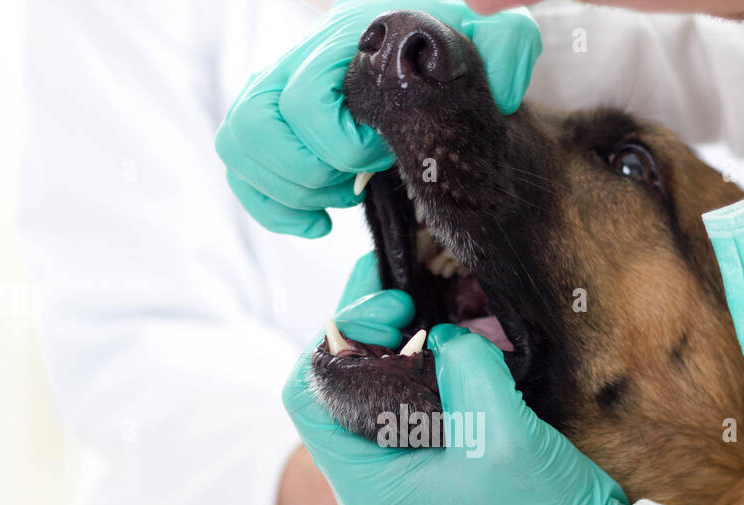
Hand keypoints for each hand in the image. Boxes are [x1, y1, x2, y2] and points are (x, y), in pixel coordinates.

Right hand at [214, 0, 540, 237]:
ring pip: (238, 147)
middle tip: (359, 181)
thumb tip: (505, 88)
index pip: (304, 101)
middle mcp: (295, 63)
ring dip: (290, 189)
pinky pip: (241, 174)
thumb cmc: (444, 54)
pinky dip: (274, 210)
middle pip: (255, 126)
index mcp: (342, 42)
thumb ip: (503, 50)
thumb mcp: (477, 45)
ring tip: (342, 195)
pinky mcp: (267, 133)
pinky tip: (321, 223)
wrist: (418, 50)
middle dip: (310, 172)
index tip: (383, 152)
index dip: (341, 144)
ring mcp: (273, 96)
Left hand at [283, 287, 629, 504]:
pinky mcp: (425, 460)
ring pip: (368, 388)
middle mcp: (368, 478)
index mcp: (366, 482)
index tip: (393, 308)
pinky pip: (403, 401)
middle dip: (366, 331)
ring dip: (393, 343)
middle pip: (333, 384)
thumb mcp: (502, 430)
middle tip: (411, 295)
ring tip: (430, 306)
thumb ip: (463, 366)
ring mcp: (395, 470)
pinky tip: (450, 339)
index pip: (307, 393)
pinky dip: (420, 363)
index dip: (338, 336)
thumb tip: (443, 332)